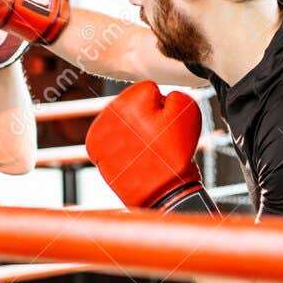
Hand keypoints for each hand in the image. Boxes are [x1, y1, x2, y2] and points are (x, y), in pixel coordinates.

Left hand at [85, 81, 216, 213]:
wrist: (162, 193)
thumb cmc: (176, 155)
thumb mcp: (189, 113)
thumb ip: (173, 94)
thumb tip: (158, 98)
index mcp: (130, 101)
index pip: (148, 89)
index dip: (162, 106)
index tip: (165, 126)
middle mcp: (108, 113)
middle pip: (131, 103)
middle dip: (144, 116)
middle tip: (156, 139)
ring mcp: (98, 132)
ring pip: (119, 118)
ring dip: (130, 128)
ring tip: (144, 148)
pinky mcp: (94, 149)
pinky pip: (108, 135)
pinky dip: (118, 142)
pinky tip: (130, 154)